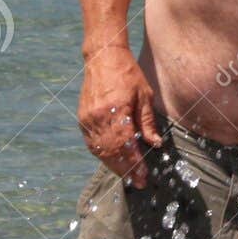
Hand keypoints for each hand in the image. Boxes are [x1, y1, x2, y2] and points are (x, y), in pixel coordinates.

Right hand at [78, 47, 162, 185]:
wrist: (103, 57)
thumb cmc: (128, 74)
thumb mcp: (144, 95)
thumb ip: (147, 122)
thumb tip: (155, 144)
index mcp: (116, 110)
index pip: (126, 145)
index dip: (134, 164)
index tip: (143, 176)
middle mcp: (98, 117)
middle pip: (111, 152)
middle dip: (125, 170)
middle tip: (137, 182)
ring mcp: (87, 119)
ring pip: (100, 150)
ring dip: (113, 165)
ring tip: (127, 175)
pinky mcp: (82, 118)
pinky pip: (92, 143)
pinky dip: (103, 155)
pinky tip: (113, 161)